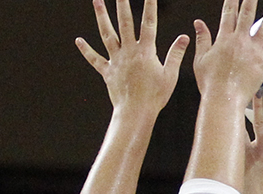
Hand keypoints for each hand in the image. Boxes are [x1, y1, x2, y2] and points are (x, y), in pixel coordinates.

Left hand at [76, 0, 187, 117]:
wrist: (136, 113)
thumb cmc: (155, 97)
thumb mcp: (170, 75)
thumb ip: (176, 54)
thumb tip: (185, 37)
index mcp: (146, 52)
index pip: (149, 23)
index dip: (150, 6)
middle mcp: (129, 52)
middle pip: (125, 23)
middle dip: (122, 4)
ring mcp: (117, 61)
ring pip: (107, 35)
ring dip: (101, 17)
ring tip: (97, 1)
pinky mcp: (107, 72)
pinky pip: (95, 59)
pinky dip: (86, 50)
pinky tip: (78, 41)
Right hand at [191, 0, 262, 104]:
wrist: (222, 99)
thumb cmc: (210, 84)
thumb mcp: (200, 59)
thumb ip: (202, 39)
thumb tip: (198, 22)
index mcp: (224, 39)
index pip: (229, 13)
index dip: (232, 0)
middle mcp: (240, 41)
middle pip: (247, 12)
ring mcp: (253, 51)